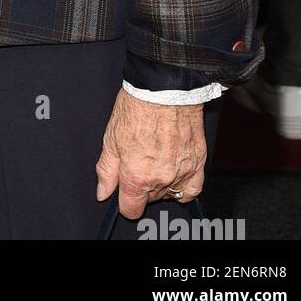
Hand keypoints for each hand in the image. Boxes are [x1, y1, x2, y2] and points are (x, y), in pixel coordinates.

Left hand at [96, 88, 206, 218]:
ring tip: (154, 160)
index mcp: (137, 176)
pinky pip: (192, 190)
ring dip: (160, 184)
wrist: (164, 91)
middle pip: (149, 199)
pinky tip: (174, 176)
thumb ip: (107, 171)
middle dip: (141, 187)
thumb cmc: (137, 109)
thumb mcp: (110, 138)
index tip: (123, 193)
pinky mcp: (198, 164)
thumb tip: (103, 192)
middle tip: (137, 163)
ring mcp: (181, 174)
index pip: (130, 209)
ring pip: (168, 193)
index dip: (124, 202)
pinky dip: (183, 188)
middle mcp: (160, 180)